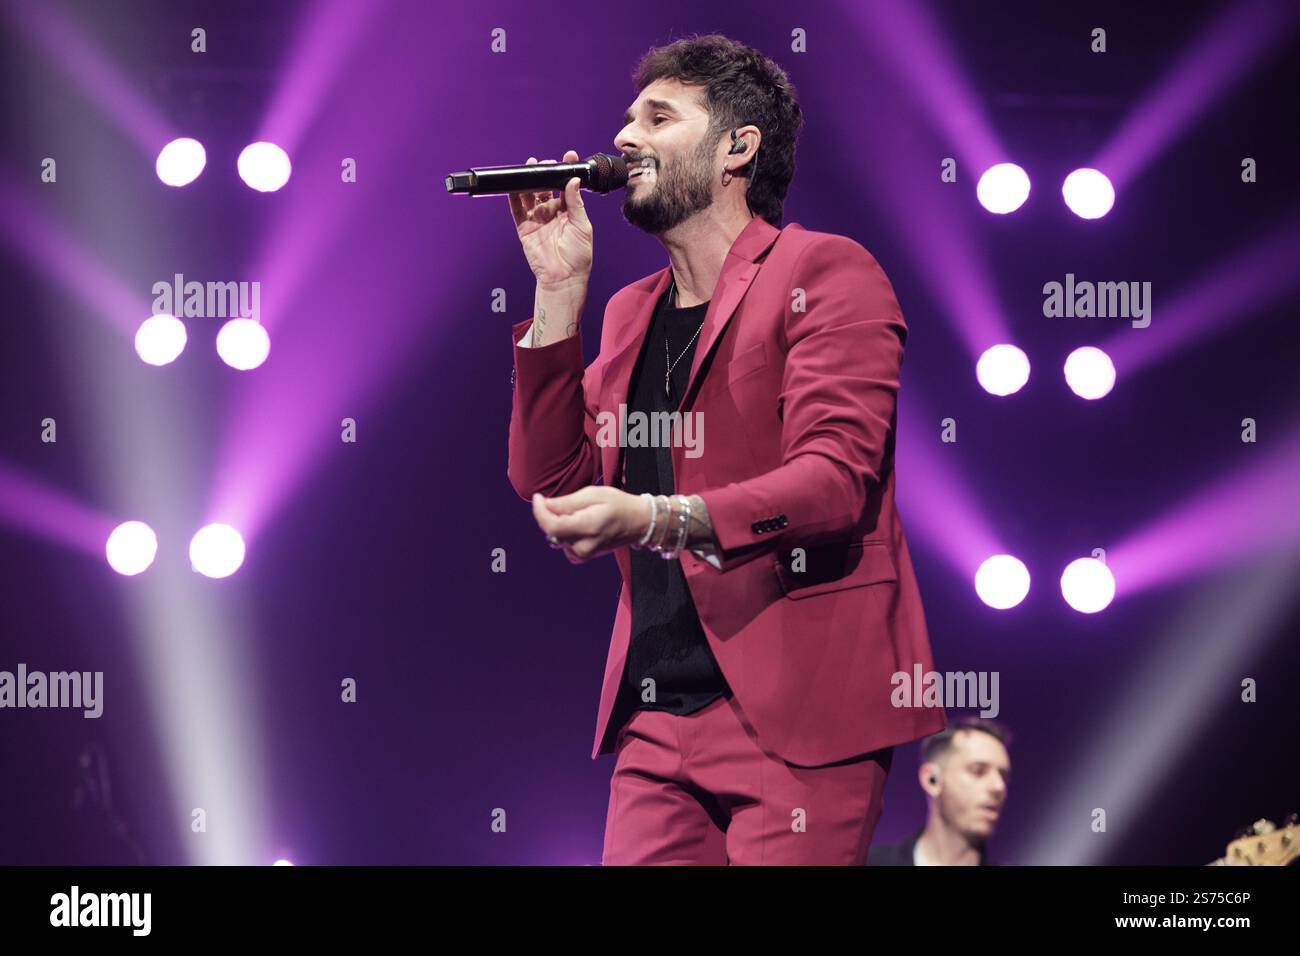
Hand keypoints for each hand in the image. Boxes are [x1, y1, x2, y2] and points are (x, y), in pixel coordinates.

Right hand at [507, 149, 592, 289]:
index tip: (569, 157)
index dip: (566, 171)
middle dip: (545, 173)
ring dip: (528, 181)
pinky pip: (516, 210)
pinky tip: (512, 185)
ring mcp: (537, 219)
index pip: (566, 187)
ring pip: (530, 195)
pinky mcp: (524, 228)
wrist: (564, 278)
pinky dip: (513, 197)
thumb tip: (573, 180)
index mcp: (568, 211)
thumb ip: (576, 203)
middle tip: (545, 162)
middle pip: (545, 188)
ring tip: (530, 166)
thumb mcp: (582, 225)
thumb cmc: (578, 255)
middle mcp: (552, 213)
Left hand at [532, 487, 650, 562]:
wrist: (638, 523)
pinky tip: (579, 525)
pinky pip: (562, 544)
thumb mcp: (593, 494)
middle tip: (566, 502)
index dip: (540, 511)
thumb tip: (544, 505)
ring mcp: (583, 554)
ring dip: (559, 523)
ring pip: (556, 537)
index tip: (538, 497)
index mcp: (587, 527)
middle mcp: (583, 546)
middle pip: (551, 531)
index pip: (552, 526)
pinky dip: (565, 533)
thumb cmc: (618, 505)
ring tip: (579, 513)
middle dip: (550, 514)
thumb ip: (566, 502)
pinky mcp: (583, 557)